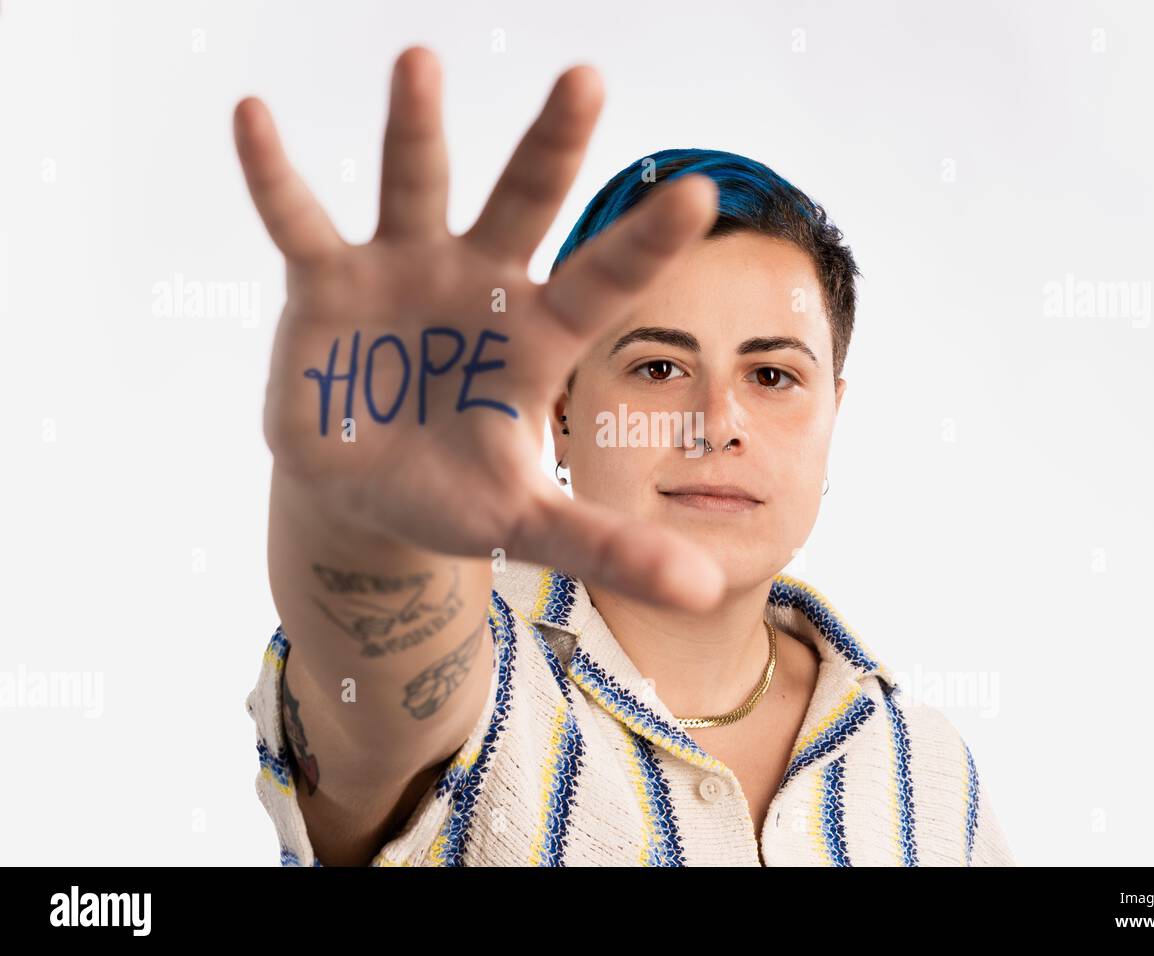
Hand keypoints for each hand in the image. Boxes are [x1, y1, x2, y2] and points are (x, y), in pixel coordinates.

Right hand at [234, 47, 724, 611]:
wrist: (366, 493)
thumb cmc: (458, 496)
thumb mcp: (529, 522)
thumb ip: (608, 545)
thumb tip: (704, 591)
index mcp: (537, 336)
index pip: (602, 281)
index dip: (645, 243)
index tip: (701, 194)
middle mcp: (479, 284)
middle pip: (523, 202)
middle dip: (551, 145)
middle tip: (588, 78)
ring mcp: (402, 273)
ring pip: (414, 186)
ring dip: (415, 128)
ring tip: (422, 62)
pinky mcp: (324, 285)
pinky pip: (297, 221)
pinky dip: (274, 175)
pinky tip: (251, 116)